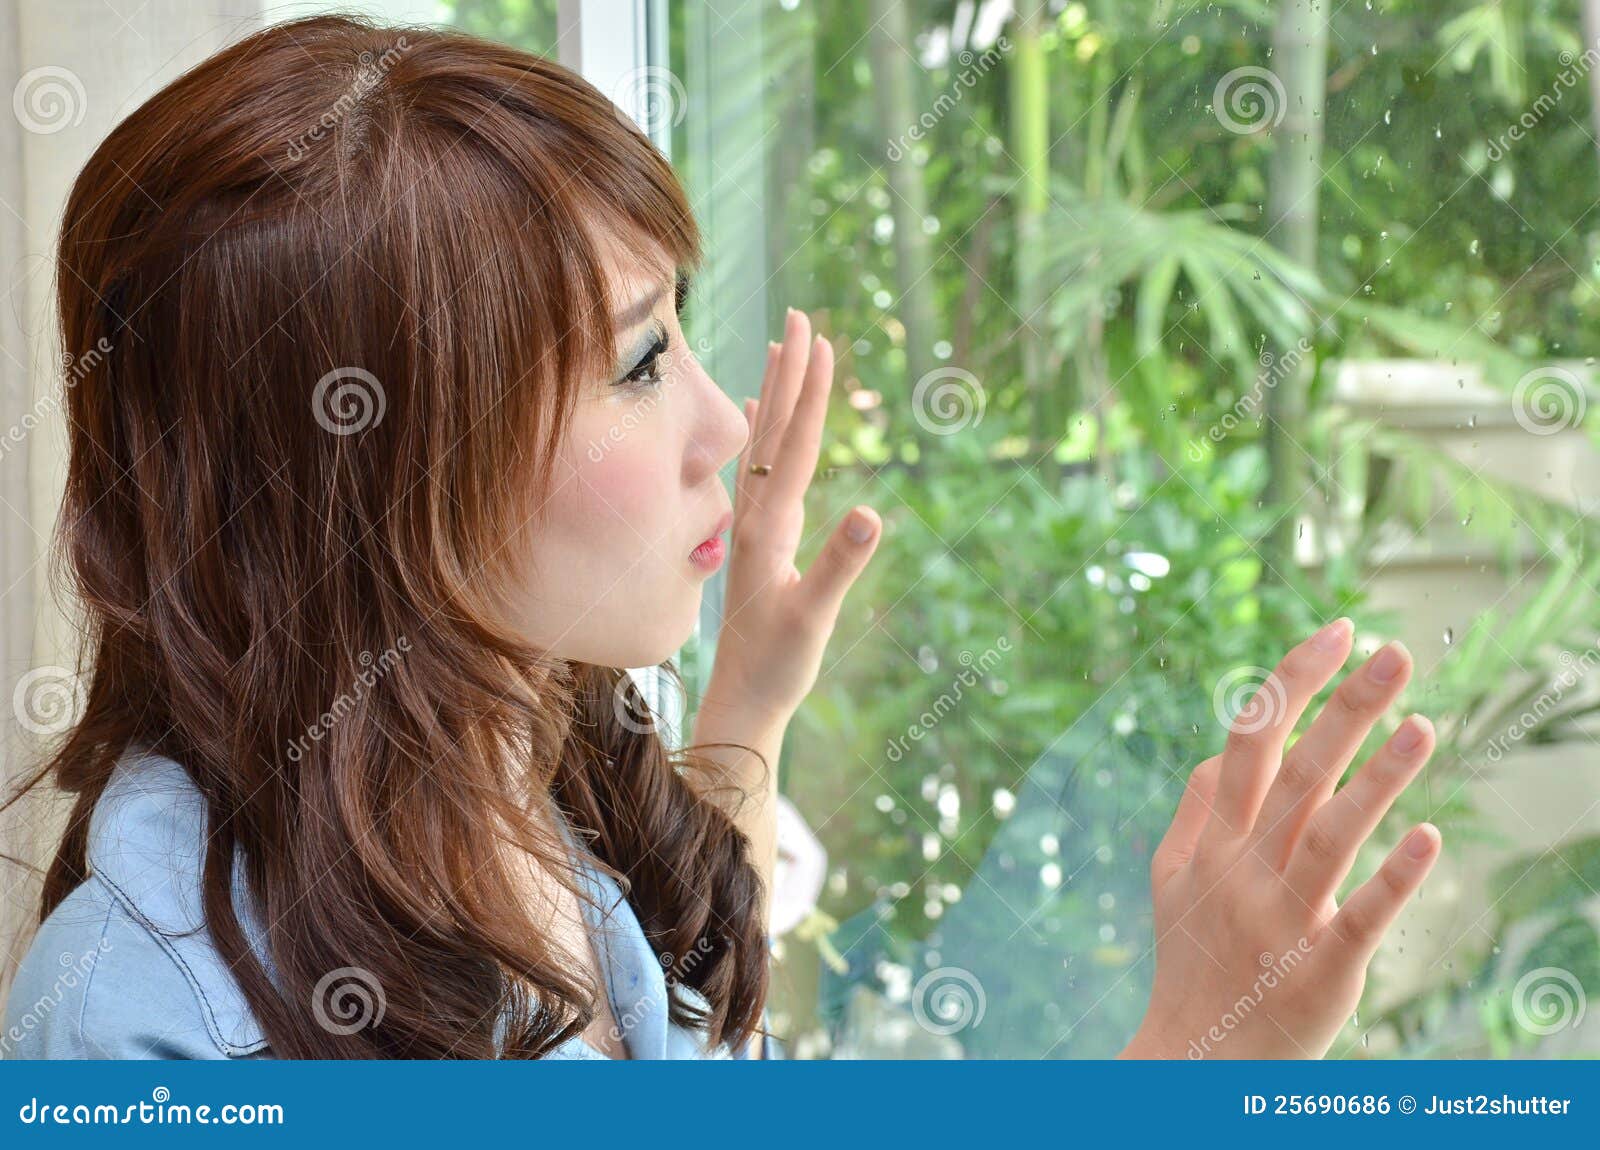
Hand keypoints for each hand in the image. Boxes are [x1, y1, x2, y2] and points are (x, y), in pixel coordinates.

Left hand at [701, 308, 881, 722]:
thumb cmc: (779, 664)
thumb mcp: (814, 617)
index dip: (811, 391)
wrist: (741, 699)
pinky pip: (758, 470)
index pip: (796, 444)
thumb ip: (840, 565)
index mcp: (770, 525)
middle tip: (800, 315)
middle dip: (790, 371)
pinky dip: (762, 435)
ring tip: (780, 348)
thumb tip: (871, 513)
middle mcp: (755, 515)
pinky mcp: (754, 538)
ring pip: (764, 444)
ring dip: (775, 393)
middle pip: (775, 428)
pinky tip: (757, 419)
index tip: (820, 340)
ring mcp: (751, 524)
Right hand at [1122, 618, 1441, 1058]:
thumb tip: (1222, 746)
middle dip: (1346, 706)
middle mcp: (1243, 867)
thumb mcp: (1173, 876)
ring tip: (1425, 725)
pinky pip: (1359, 917)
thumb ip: (1196, 808)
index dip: (1294, 679)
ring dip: (1376, 778)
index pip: (1250, 737)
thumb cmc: (1190, 956)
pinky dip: (1393, 878)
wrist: (1195, 1055)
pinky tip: (1428, 837)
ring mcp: (1280, 918)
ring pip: (1328, 834)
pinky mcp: (1319, 968)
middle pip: (1296, 771)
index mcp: (1213, 837)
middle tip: (1398, 651)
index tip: (1340, 630)